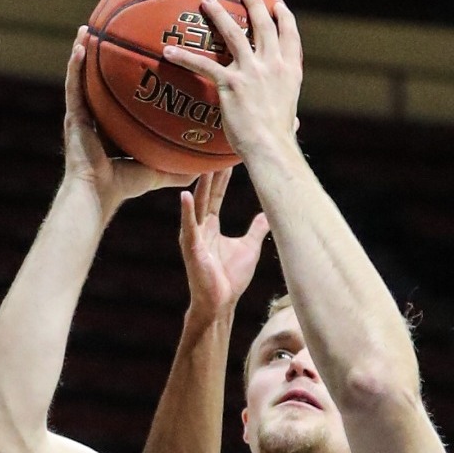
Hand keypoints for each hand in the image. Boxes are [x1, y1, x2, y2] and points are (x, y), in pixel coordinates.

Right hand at [63, 27, 189, 217]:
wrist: (97, 195)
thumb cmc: (125, 185)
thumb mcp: (159, 169)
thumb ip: (182, 164)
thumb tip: (211, 165)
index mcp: (113, 123)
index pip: (121, 92)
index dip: (127, 73)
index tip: (141, 50)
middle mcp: (96, 114)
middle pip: (100, 78)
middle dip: (104, 54)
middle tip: (116, 28)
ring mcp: (82, 113)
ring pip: (81, 75)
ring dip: (84, 49)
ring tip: (89, 26)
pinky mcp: (73, 116)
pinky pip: (74, 85)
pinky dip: (76, 64)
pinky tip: (81, 44)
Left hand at [161, 0, 301, 161]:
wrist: (270, 147)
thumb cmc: (278, 140)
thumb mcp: (289, 119)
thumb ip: (288, 114)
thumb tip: (293, 123)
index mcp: (290, 72)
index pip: (290, 37)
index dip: (284, 19)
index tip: (278, 7)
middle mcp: (272, 65)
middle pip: (263, 26)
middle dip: (254, 4)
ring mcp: (252, 71)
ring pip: (234, 33)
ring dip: (219, 14)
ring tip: (207, 1)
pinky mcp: (231, 83)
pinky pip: (203, 65)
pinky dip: (184, 57)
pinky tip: (169, 52)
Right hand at [179, 166, 268, 319]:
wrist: (220, 304)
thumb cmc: (230, 279)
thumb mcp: (249, 248)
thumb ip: (256, 229)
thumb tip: (268, 215)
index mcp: (211, 226)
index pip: (216, 194)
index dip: (222, 176)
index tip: (227, 155)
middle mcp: (199, 227)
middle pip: (206, 194)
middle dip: (210, 172)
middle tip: (213, 148)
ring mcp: (193, 237)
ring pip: (197, 205)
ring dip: (199, 185)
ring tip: (199, 163)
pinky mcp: (191, 249)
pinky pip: (189, 227)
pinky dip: (187, 211)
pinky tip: (186, 196)